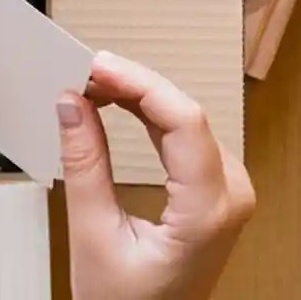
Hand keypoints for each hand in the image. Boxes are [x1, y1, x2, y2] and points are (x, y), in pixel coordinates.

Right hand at [57, 51, 255, 299]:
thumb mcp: (93, 234)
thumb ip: (84, 164)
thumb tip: (71, 105)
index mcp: (207, 211)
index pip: (183, 121)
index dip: (137, 83)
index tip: (95, 66)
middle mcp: (229, 196)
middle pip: (185, 114)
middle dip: (132, 84)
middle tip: (82, 70)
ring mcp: (227, 192)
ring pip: (185, 118)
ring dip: (139, 94)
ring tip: (92, 81)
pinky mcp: (214, 189)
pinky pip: (185, 135)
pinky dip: (149, 113)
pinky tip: (119, 100)